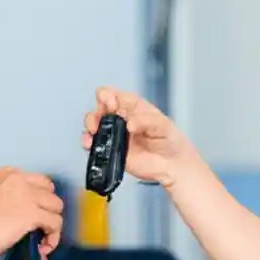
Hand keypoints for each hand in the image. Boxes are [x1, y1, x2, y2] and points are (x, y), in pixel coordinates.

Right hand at [0, 167, 63, 259]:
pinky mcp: (31, 213)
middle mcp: (20, 180)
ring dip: (52, 227)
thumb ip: (17, 208)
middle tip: (38, 231)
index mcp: (9, 174)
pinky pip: (56, 224)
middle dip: (48, 213)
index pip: (40, 184)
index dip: (41, 204)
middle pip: (52, 195)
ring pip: (57, 208)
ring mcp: (27, 196)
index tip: (35, 219)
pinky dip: (52, 239)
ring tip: (39, 242)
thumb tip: (36, 228)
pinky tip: (41, 248)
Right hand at [82, 87, 199, 188]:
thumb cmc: (170, 140)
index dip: (110, 96)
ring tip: (96, 129)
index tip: (114, 104)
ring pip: (94, 122)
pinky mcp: (111, 150)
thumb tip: (130, 124)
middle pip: (100, 106)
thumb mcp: (163, 125)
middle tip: (107, 116)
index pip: (114, 94)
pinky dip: (88, 141)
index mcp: (133, 107)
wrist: (172, 165)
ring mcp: (115, 134)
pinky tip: (90, 142)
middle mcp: (121, 118)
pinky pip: (94, 143)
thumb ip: (146, 121)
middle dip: (99, 109)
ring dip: (91, 123)